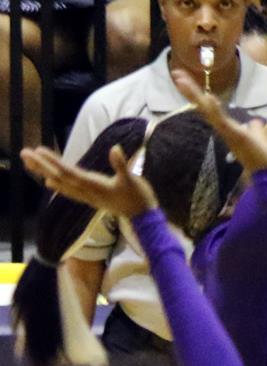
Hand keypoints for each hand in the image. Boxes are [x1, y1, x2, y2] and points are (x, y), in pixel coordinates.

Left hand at [22, 143, 156, 220]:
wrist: (142, 217)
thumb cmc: (139, 197)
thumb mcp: (133, 180)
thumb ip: (122, 165)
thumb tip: (116, 148)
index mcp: (94, 185)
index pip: (69, 172)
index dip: (53, 162)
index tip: (39, 151)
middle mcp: (86, 191)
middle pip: (59, 177)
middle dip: (41, 165)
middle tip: (24, 154)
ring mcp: (87, 196)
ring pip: (61, 183)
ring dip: (44, 172)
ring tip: (30, 164)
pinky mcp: (90, 198)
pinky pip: (68, 190)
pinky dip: (57, 185)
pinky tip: (48, 182)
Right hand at [173, 69, 266, 173]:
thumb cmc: (263, 159)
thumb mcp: (259, 138)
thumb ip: (255, 129)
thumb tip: (255, 122)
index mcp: (228, 128)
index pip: (210, 108)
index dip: (198, 95)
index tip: (187, 81)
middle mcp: (224, 130)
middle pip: (203, 106)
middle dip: (190, 90)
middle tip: (175, 73)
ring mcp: (228, 133)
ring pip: (208, 111)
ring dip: (195, 95)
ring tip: (181, 80)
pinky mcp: (236, 137)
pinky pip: (223, 121)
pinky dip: (216, 110)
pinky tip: (209, 98)